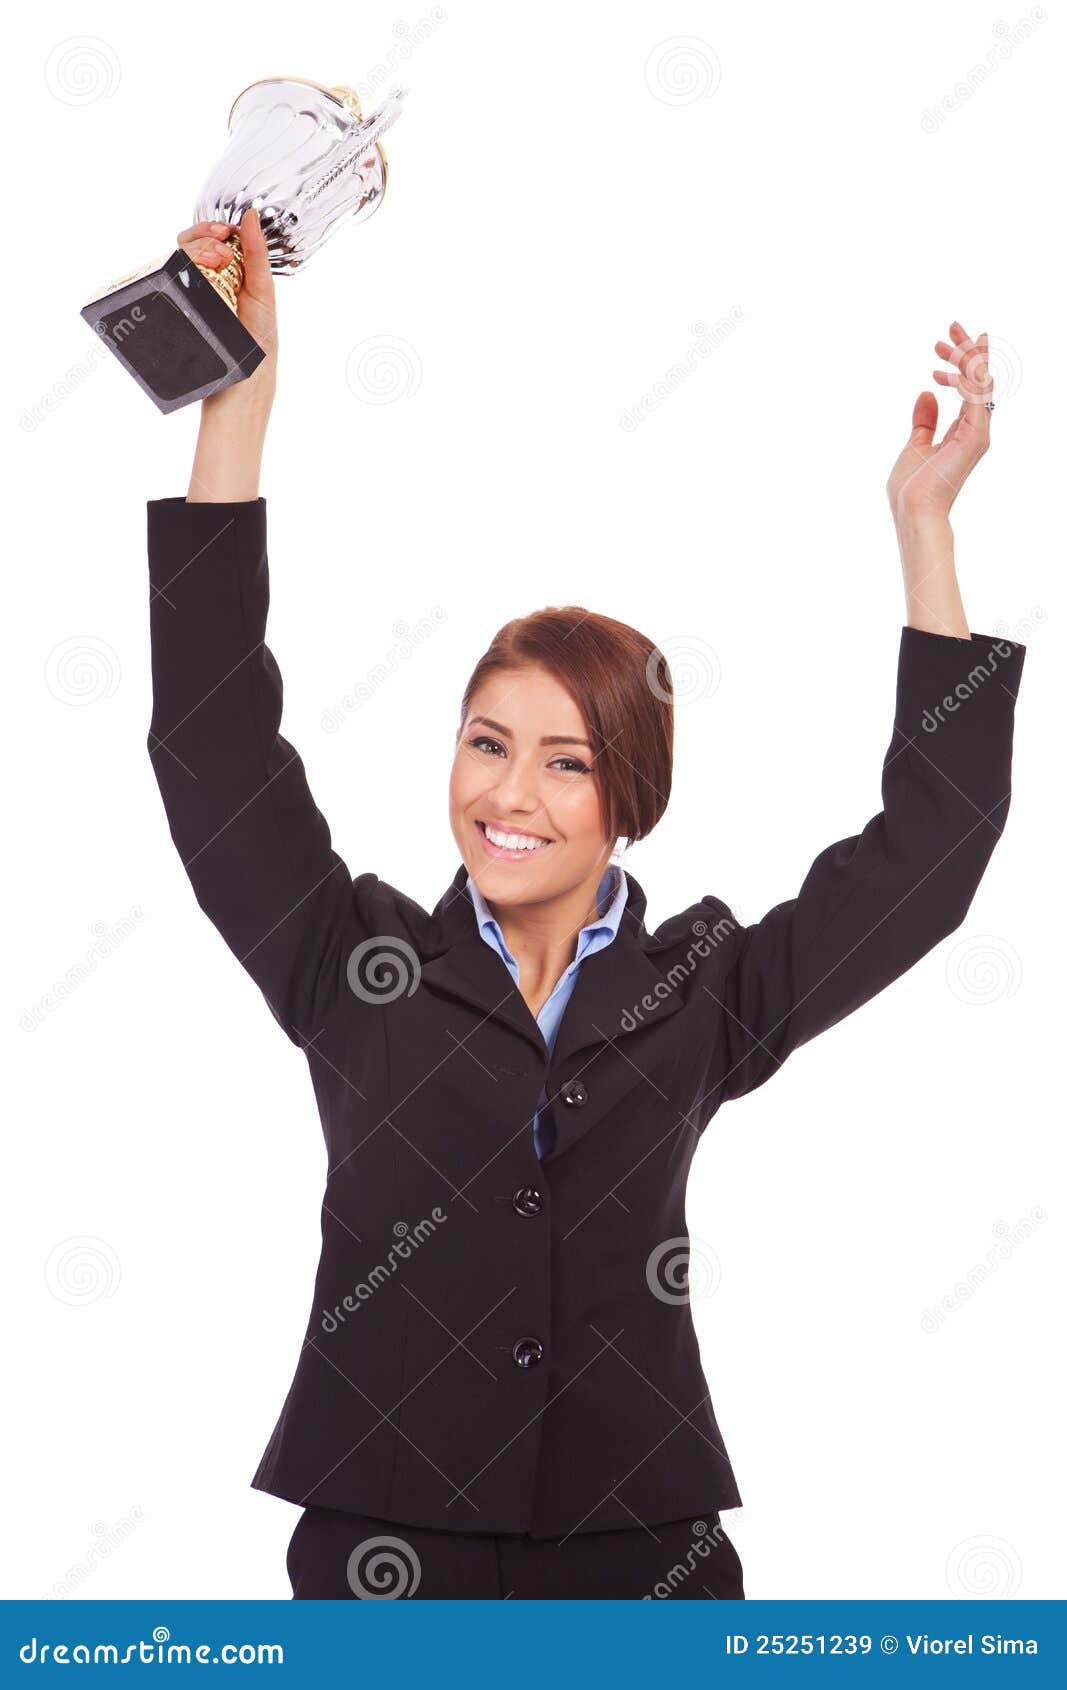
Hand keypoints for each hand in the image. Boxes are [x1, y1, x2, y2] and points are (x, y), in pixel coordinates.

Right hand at [178, 207, 276, 415]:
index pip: (208, 237)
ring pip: (176, 258)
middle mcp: (203, 279)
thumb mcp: (262, 290)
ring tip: (213, 262)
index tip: (225, 233)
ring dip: (193, 252)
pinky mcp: (176, 307)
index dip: (212, 229)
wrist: (246, 375)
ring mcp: (188, 293)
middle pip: (188, 243)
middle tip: (221, 253)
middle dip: (203, 239)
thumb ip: (256, 253)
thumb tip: (251, 215)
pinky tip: (193, 275)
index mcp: (225, 271)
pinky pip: (165, 281)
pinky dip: (174, 269)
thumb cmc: (258, 336)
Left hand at [885, 321, 992, 525]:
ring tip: (941, 342)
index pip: (972, 388)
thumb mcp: (915, 445)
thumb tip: (926, 393)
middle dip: (968, 350)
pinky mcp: (975, 437)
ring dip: (964, 357)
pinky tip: (942, 372)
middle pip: (981, 379)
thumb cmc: (912, 488)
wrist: (913, 512)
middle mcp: (976, 430)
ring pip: (981, 382)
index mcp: (964, 432)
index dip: (965, 362)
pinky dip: (964, 379)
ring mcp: (978, 433)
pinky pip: (976, 397)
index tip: (946, 343)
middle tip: (950, 327)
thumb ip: (924, 421)